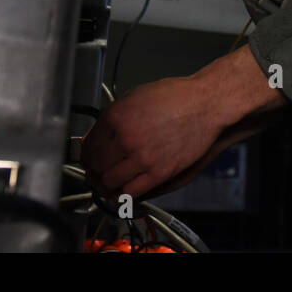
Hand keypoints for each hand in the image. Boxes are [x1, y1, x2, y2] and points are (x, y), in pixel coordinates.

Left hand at [80, 75, 223, 200]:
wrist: (206, 104)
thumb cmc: (177, 97)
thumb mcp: (136, 96)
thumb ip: (114, 117)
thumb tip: (99, 134)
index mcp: (116, 117)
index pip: (88, 145)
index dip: (85, 154)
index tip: (88, 157)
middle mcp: (126, 138)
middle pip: (95, 166)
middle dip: (92, 171)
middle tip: (94, 172)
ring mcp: (142, 157)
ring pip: (109, 182)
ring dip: (105, 184)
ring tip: (107, 182)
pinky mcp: (159, 172)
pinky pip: (131, 192)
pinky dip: (122, 195)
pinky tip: (122, 190)